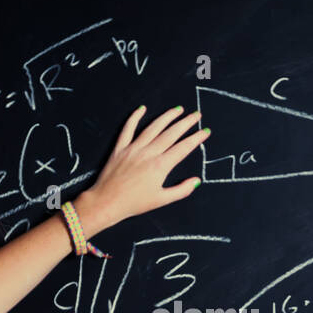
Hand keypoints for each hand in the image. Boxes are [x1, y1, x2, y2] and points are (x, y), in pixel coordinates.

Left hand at [85, 105, 208, 224]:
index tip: (205, 131)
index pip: (183, 148)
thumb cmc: (134, 203)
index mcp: (160, 166)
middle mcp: (148, 153)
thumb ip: (181, 190)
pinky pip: (128, 128)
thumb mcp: (161, 200)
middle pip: (171, 133)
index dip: (196, 138)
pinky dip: (135, 117)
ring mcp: (134, 148)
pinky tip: (142, 108)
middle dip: (186, 123)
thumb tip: (196, 181)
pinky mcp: (120, 148)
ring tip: (178, 109)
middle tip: (196, 115)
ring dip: (167, 117)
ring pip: (153, 127)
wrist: (107, 202)